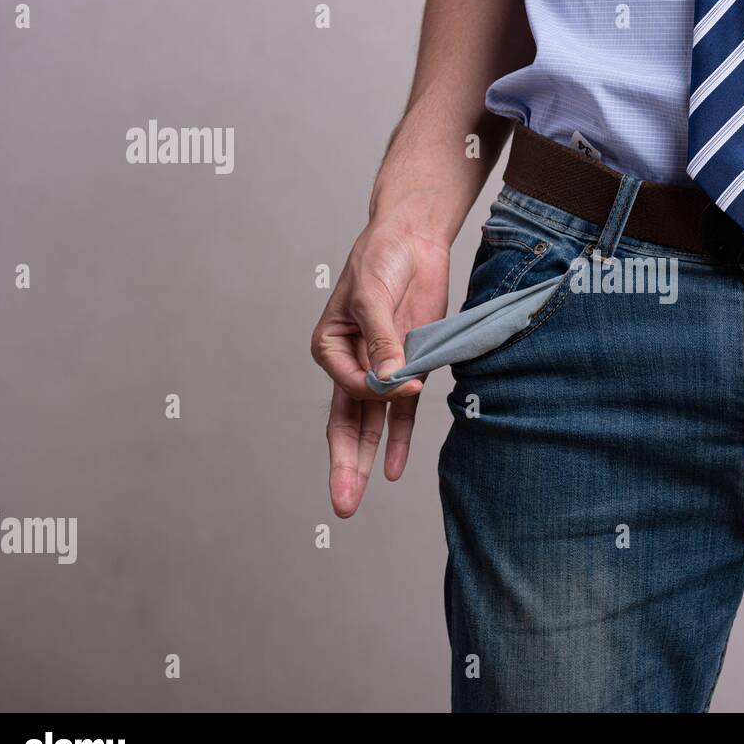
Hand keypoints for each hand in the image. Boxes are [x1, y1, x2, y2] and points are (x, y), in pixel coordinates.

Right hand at [311, 218, 449, 517]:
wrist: (413, 238)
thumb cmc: (382, 257)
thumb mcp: (374, 293)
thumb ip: (383, 338)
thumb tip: (393, 378)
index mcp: (330, 346)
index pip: (348, 384)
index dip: (375, 388)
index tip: (404, 376)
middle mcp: (352, 364)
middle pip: (345, 421)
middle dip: (343, 464)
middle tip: (341, 504)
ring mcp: (382, 370)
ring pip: (370, 425)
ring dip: (364, 461)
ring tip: (353, 501)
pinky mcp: (411, 368)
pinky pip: (401, 414)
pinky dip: (398, 441)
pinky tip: (393, 470)